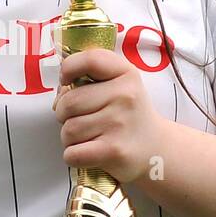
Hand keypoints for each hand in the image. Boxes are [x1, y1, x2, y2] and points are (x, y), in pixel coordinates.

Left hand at [52, 48, 164, 184]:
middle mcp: (125, 96)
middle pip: (69, 102)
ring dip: (70, 138)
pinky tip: (88, 152)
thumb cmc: (127, 114)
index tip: (67, 81)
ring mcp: (119, 123)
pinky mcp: (114, 151)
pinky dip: (73, 156)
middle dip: (64, 114)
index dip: (68, 69)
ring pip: (69, 130)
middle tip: (80, 119)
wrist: (156, 148)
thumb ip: (89, 80)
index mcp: (126, 73)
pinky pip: (72, 154)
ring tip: (88, 137)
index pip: (90, 60)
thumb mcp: (119, 85)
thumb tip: (59, 97)